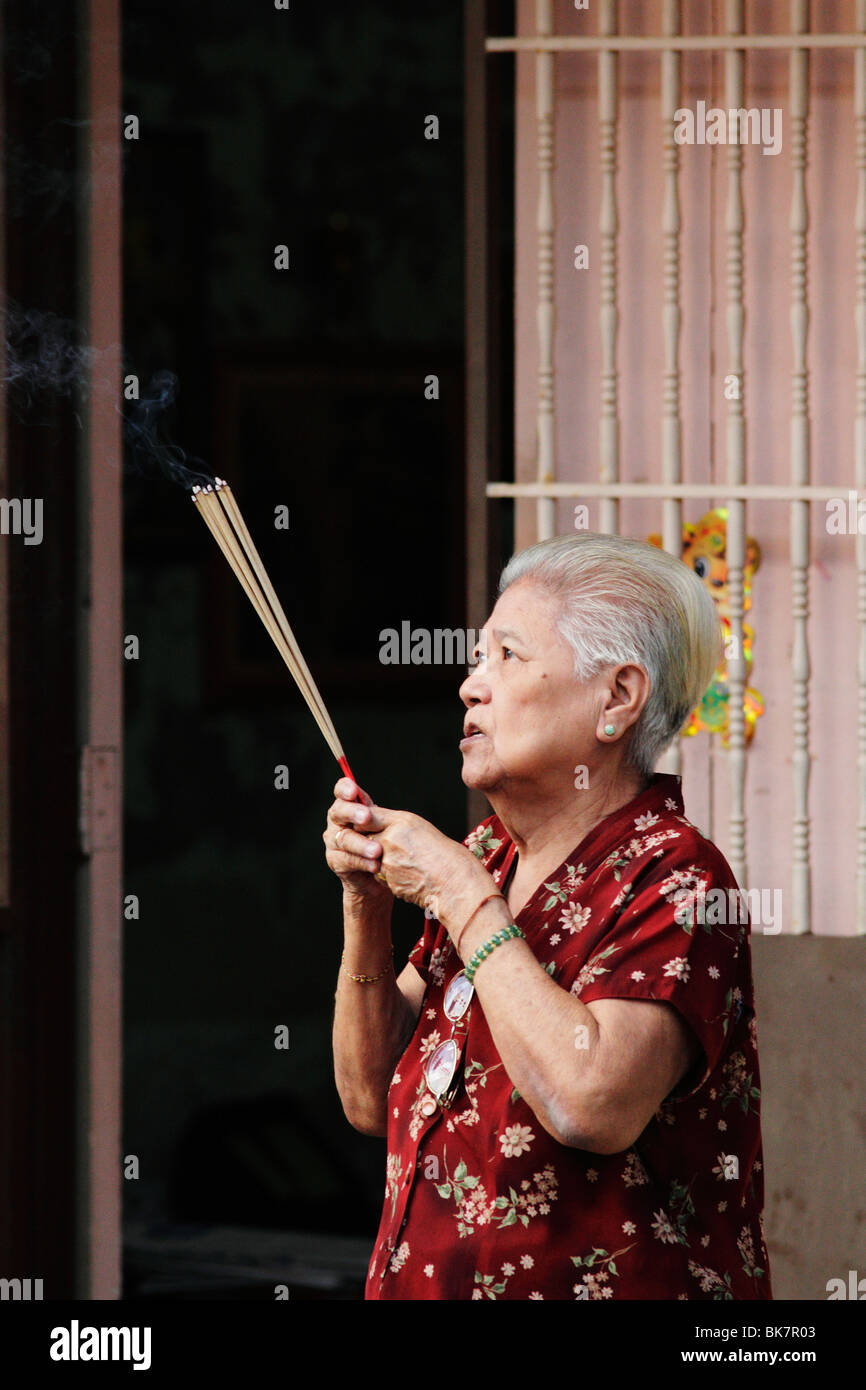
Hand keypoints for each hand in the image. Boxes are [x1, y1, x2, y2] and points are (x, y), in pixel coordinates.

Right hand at [323, 779, 391, 902]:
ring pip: (344, 838)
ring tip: (377, 850)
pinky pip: (347, 860)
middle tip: (366, 817)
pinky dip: (362, 862)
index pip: (342, 791)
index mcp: (349, 806)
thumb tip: (384, 814)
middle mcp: (337, 820)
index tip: (353, 792)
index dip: (345, 788)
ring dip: (361, 844)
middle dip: (352, 813)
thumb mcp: (385, 826)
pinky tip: (375, 865)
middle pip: (339, 812)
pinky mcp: (335, 861)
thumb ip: (380, 817)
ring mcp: (333, 840)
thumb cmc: (383, 841)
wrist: (377, 873)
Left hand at [361, 804, 487, 925]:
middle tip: (392, 851)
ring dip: (384, 863)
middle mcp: (391, 838)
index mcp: (402, 821)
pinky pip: (382, 877)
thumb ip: (398, 827)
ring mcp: (388, 861)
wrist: (457, 883)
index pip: (369, 817)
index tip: (369, 828)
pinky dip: (392, 878)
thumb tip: (378, 828)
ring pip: (373, 860)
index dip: (367, 824)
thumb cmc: (447, 856)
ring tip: (409, 867)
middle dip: (374, 846)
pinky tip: (412, 878)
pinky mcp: (389, 881)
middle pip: (366, 839)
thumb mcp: (423, 830)